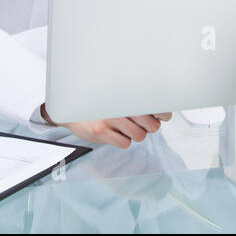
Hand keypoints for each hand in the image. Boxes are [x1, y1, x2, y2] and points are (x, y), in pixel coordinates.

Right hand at [40, 105, 172, 148]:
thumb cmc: (101, 103)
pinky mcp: (100, 131)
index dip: (163, 113)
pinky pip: (125, 143)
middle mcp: (119, 103)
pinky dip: (123, 141)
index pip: (155, 104)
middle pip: (151, 124)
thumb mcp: (118, 96)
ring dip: (136, 134)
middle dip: (150, 127)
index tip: (163, 115)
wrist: (71, 107)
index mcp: (126, 93)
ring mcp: (109, 117)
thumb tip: (163, 112)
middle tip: (142, 123)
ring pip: (139, 135)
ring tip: (126, 128)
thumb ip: (136, 100)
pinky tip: (115, 133)